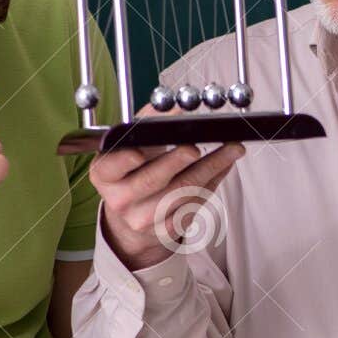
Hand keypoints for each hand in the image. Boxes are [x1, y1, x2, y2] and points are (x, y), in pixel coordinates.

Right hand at [88, 134, 245, 269]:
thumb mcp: (128, 148)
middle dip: (176, 161)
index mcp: (105, 175)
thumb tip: (173, 108)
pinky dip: (214, 181)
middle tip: (195, 146)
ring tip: (231, 148)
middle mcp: (121, 200)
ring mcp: (144, 219)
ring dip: (211, 167)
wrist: (132, 215)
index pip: (111, 166)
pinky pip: (195, 203)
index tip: (139, 153)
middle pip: (153, 180)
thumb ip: (145, 126)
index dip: (124, 160)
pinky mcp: (167, 230)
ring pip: (182, 192)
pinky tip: (225, 165)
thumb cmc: (132, 172)